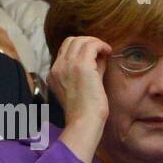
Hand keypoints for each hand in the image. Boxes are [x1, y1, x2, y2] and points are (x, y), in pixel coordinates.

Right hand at [48, 36, 109, 162]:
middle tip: (100, 50)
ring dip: (95, 42)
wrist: (84, 122)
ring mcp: (68, 65)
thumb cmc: (85, 110)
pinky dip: (101, 45)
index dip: (80, 48)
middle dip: (87, 42)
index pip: (65, 50)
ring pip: (80, 40)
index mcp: (54, 74)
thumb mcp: (83, 86)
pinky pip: (91, 45)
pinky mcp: (81, 66)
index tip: (94, 54)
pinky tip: (108, 51)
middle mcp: (57, 67)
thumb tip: (100, 55)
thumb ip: (90, 69)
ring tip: (105, 50)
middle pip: (71, 41)